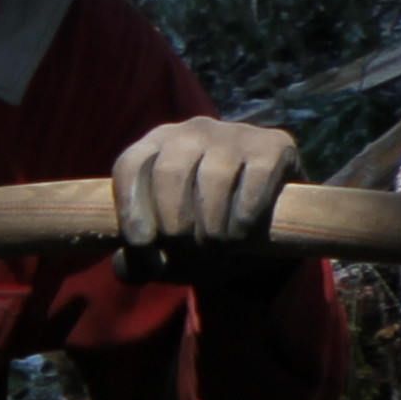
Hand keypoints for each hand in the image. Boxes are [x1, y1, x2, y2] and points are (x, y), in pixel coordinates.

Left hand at [113, 117, 298, 276]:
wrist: (273, 218)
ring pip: (213, 179)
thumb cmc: (207, 229)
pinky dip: (244, 217)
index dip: (131, 207)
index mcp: (157, 146)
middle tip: (188, 257)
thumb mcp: (171, 246)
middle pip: (170, 173)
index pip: (130, 165)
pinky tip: (241, 236)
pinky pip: (254, 182)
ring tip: (216, 253)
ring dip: (212, 229)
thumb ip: (141, 258)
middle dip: (175, 226)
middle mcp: (192, 131)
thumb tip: (126, 268)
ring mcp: (235, 134)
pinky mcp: (274, 144)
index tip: (143, 246)